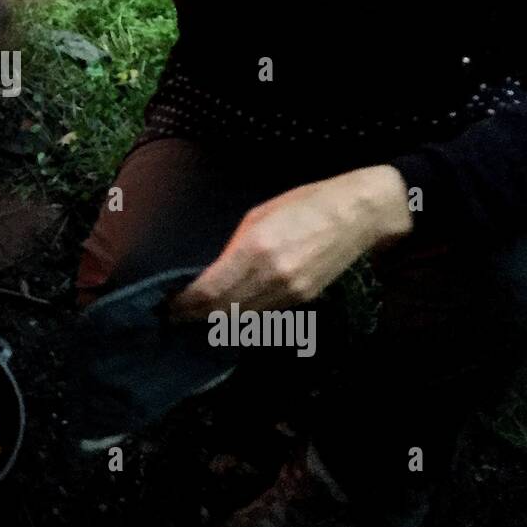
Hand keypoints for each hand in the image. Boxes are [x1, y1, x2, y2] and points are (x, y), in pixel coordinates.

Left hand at [171, 165, 411, 318]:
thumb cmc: (303, 204)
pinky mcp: (303, 300)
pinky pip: (264, 315)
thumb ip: (234, 247)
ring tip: (195, 318)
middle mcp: (272, 276)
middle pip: (223, 311)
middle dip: (194, 317)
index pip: (210, 291)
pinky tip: (228, 315)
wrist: (356, 215)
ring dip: (216, 322)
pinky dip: (242, 319)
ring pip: (243, 319)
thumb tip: (211, 273)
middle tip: (173, 316)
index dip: (186, 303)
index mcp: (255, 249)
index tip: (169, 304)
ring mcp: (290, 292)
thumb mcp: (258, 215)